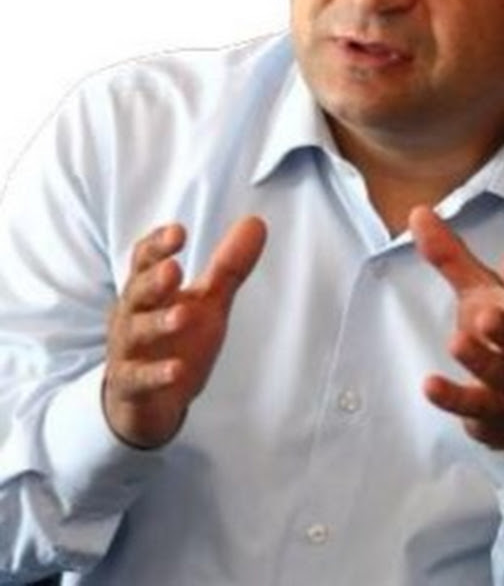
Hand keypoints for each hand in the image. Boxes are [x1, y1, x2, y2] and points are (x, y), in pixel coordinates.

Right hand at [103, 216, 266, 448]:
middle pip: (137, 291)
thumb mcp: (207, 301)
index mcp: (149, 289)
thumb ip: (228, 266)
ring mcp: (128, 351)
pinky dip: (157, 374)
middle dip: (154, 280)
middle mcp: (132, 315)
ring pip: (137, 332)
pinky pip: (139, 379)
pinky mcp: (131, 386)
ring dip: (158, 323)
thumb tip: (256, 222)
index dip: (158, 245)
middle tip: (174, 269)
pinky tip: (177, 370)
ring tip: (183, 315)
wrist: (146, 399)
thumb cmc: (175, 339)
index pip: (146, 260)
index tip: (177, 232)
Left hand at [409, 205, 503, 449]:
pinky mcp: (495, 411)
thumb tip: (417, 212)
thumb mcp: (480, 291)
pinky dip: (454, 398)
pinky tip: (429, 386)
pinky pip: (477, 406)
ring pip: (503, 374)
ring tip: (456, 342)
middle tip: (487, 315)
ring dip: (480, 360)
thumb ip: (451, 256)